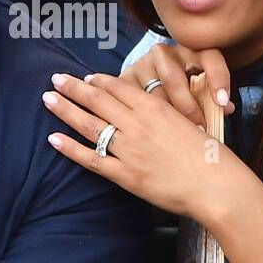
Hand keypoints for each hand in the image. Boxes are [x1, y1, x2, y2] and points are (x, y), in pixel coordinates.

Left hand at [42, 72, 257, 224]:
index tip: (85, 77)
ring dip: (65, 110)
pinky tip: (53, 139)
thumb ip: (163, 113)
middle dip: (74, 88)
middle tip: (55, 78)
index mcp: (154, 108)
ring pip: (89, 125)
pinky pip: (92, 159)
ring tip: (47, 99)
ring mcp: (129, 150)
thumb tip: (147, 107)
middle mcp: (137, 124)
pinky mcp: (126, 175)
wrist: (215, 185)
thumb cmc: (209, 154)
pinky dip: (70, 149)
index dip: (98, 81)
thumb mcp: (186, 121)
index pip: (118, 88)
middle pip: (97, 100)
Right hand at [120, 44, 233, 127]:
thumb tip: (225, 108)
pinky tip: (151, 130)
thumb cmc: (184, 88)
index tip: (222, 102)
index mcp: (191, 52)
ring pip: (151, 93)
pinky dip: (143, 116)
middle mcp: (165, 53)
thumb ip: (212, 97)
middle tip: (197, 129)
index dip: (218, 79)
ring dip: (163, 116)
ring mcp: (142, 64)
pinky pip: (133, 100)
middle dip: (186, 107)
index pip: (209, 59)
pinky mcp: (125, 77)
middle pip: (174, 79)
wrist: (150, 80)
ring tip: (174, 135)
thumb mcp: (200, 87)